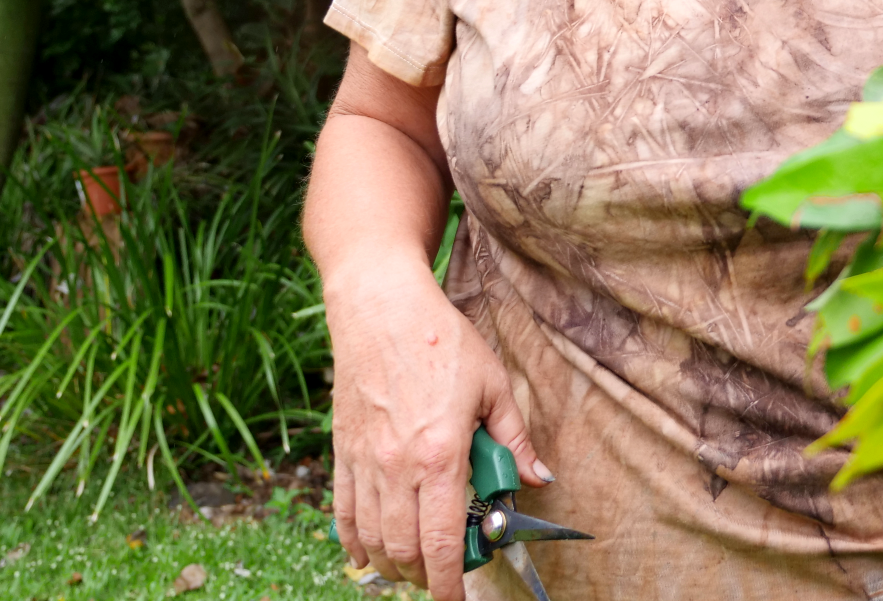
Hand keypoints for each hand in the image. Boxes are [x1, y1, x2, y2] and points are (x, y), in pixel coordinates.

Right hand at [327, 258, 548, 601]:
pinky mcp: (343, 451)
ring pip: (372, 539)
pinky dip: (355, 542)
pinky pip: (343, 514)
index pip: (440, 541)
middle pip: (403, 550)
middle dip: (425, 578)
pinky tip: (368, 553)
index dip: (450, 582)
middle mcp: (396, 466)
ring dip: (393, 565)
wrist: (381, 309)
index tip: (459, 599)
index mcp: (440, 454)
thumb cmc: (440, 341)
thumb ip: (515, 438)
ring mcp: (365, 461)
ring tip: (415, 568)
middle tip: (445, 578)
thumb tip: (539, 478)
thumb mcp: (494, 384)